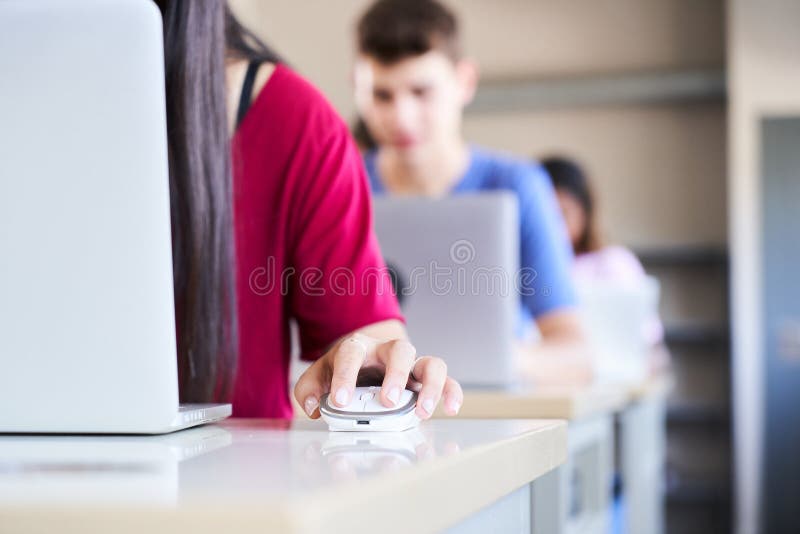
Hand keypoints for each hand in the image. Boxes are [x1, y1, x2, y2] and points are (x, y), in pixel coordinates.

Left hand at [294, 332, 462, 419]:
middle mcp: (388, 352)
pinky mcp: (426, 379)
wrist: (365, 358)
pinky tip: (450, 409)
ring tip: (421, 411)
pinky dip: (452, 393)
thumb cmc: (343, 369)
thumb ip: (308, 389)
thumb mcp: (319, 376)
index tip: (341, 401)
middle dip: (395, 376)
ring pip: (431, 363)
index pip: (351, 355)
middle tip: (387, 401)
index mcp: (358, 347)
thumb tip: (314, 406)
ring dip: (429, 386)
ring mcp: (411, 364)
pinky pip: (448, 380)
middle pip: (400, 351)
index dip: (345, 377)